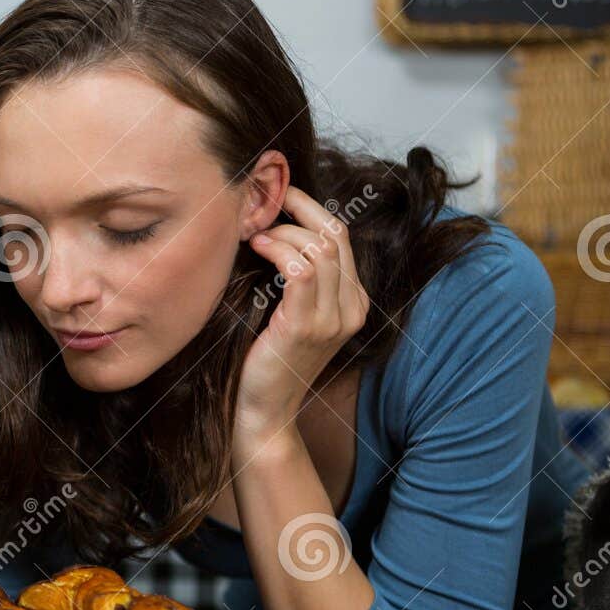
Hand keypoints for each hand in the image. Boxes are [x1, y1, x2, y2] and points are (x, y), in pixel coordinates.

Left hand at [236, 186, 368, 451]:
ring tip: (255, 234)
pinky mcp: (307, 327)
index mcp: (354, 302)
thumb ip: (297, 279)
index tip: (280, 197)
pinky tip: (259, 249)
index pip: (342, 237)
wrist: (262, 411)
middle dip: (299, 210)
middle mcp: (352, 309)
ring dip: (284, 232)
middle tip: (264, 203)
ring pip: (320, 249)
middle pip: (335, 235)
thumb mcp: (290, 314)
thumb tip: (275, 227)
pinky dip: (280, 250)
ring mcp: (333, 320)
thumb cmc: (266, 359)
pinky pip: (302, 270)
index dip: (311, 209)